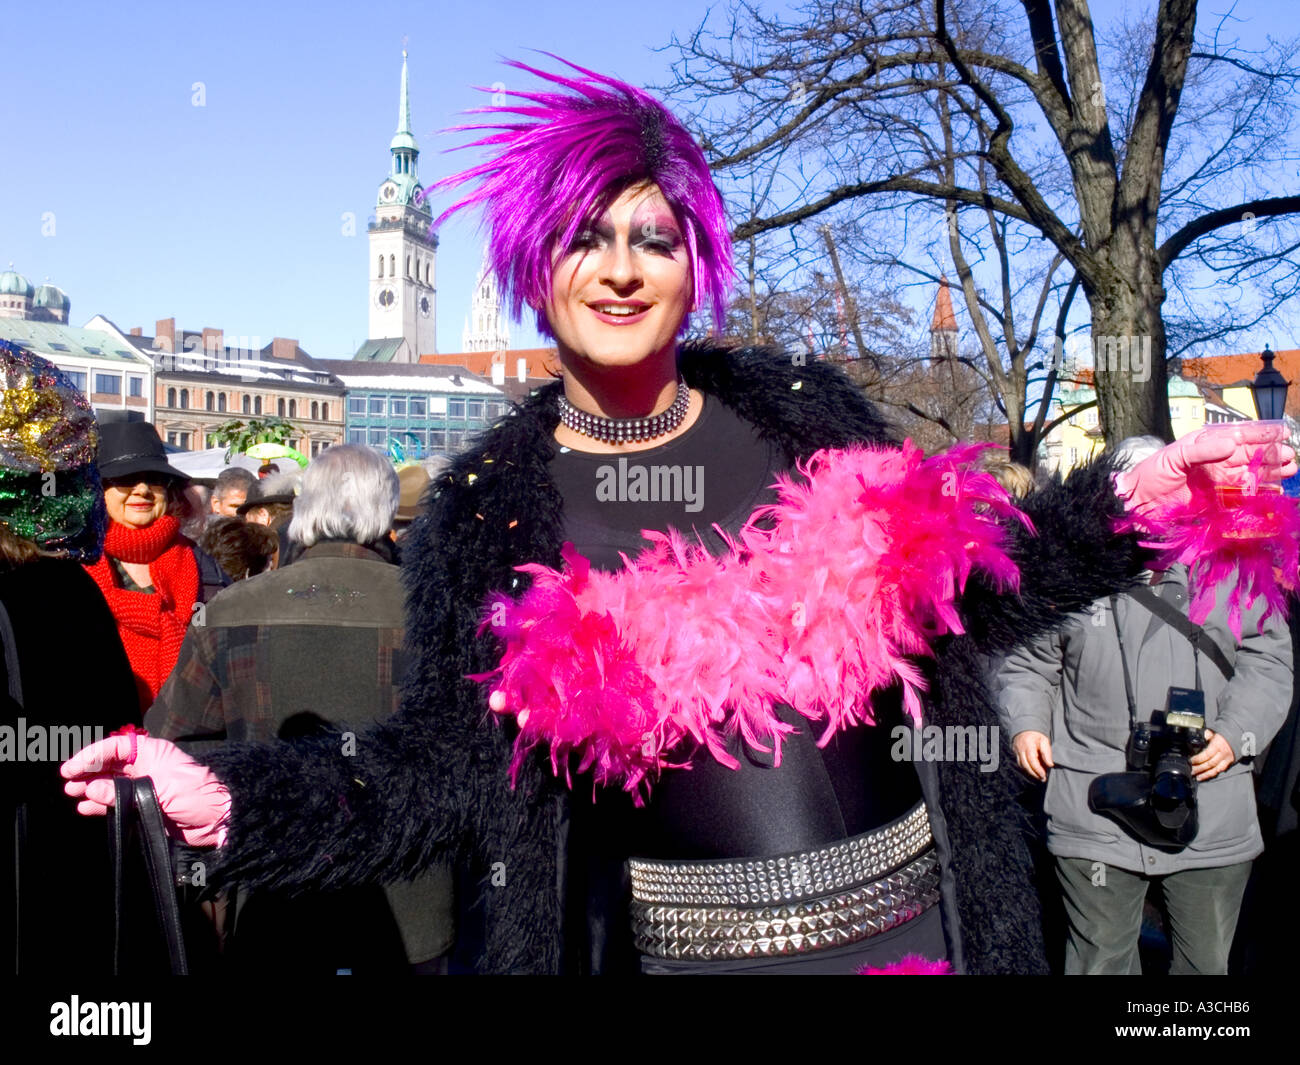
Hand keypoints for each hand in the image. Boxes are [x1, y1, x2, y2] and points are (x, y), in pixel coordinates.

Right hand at [61, 734, 230, 847]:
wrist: (217, 818)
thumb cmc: (195, 794)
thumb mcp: (158, 789)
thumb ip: (122, 791)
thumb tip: (91, 790)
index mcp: (152, 752)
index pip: (115, 747)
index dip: (91, 755)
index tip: (71, 768)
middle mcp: (146, 766)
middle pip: (109, 765)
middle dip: (88, 772)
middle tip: (68, 783)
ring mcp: (145, 786)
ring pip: (110, 784)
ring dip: (91, 789)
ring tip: (73, 794)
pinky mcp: (145, 805)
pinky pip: (117, 802)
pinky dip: (101, 804)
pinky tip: (86, 807)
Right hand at [1013, 730, 1053, 781]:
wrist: (1026, 729)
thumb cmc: (1037, 735)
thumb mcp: (1044, 741)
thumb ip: (1047, 753)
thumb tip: (1050, 765)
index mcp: (1028, 745)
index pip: (1032, 760)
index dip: (1038, 769)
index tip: (1043, 775)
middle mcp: (1021, 749)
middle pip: (1026, 765)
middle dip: (1034, 773)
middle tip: (1042, 778)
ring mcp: (1016, 751)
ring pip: (1022, 765)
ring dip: (1030, 772)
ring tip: (1039, 776)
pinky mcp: (1015, 753)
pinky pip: (1019, 763)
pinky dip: (1026, 768)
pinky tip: (1033, 771)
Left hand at [1114, 423, 1295, 512]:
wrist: (1136, 504)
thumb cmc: (1151, 475)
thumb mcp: (1174, 456)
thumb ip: (1203, 449)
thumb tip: (1232, 443)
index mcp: (1207, 445)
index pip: (1240, 436)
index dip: (1262, 433)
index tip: (1282, 431)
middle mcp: (1217, 463)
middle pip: (1251, 456)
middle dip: (1272, 455)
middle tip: (1289, 457)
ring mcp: (1219, 483)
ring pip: (1252, 476)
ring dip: (1271, 474)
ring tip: (1287, 471)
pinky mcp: (1218, 503)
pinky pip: (1244, 498)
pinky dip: (1260, 496)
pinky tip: (1274, 493)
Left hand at [1190, 729, 1235, 781]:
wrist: (1239, 738)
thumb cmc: (1225, 736)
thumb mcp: (1216, 733)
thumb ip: (1208, 735)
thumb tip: (1203, 735)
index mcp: (1218, 746)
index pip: (1206, 754)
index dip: (1198, 759)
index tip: (1190, 761)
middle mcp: (1222, 754)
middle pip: (1210, 764)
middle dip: (1200, 768)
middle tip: (1191, 771)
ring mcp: (1226, 760)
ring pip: (1215, 769)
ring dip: (1206, 774)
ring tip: (1198, 777)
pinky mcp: (1229, 763)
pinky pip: (1220, 770)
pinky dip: (1213, 774)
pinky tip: (1206, 776)